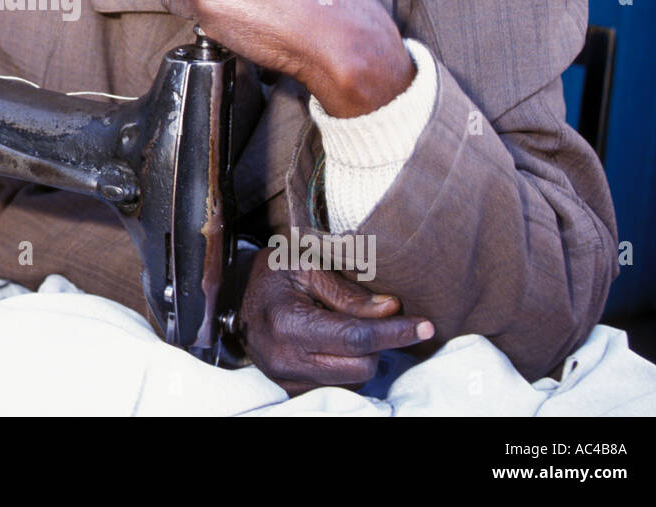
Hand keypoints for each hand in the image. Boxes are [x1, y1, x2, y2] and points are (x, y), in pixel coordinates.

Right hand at [240, 247, 433, 394]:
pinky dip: (344, 366)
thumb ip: (348, 292)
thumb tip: (391, 309)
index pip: (358, 338)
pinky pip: (336, 386)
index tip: (425, 325)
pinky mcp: (288, 389)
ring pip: (353, 380)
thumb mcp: (306, 266)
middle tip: (377, 318)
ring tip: (345, 327)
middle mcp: (287, 359)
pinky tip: (332, 343)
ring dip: (361, 357)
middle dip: (378, 344)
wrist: (230, 297)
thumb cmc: (270, 274)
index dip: (396, 333)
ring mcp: (286, 379)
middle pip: (362, 366)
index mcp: (290, 324)